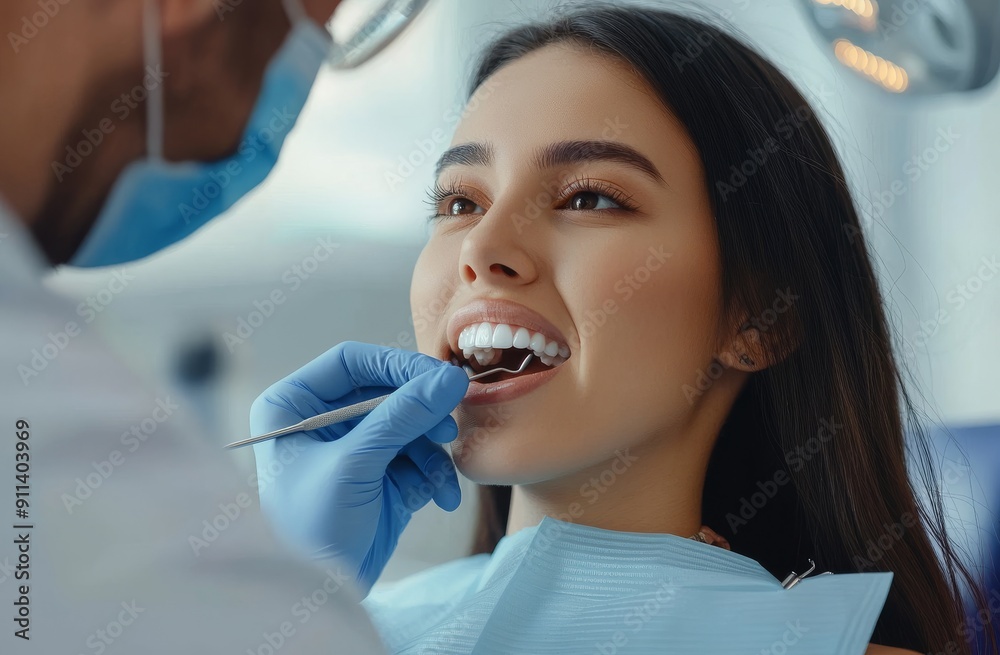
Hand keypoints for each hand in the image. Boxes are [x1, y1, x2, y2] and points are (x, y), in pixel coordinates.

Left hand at [250, 341, 468, 595]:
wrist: (317, 598)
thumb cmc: (311, 530)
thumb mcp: (354, 465)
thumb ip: (402, 416)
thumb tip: (450, 378)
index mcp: (294, 406)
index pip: (353, 362)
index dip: (398, 365)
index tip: (439, 378)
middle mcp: (323, 421)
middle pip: (387, 391)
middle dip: (421, 414)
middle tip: (448, 426)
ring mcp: (355, 449)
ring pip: (409, 425)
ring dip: (433, 451)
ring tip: (443, 475)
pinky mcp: (380, 477)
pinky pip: (418, 458)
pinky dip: (434, 476)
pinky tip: (441, 498)